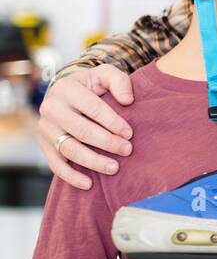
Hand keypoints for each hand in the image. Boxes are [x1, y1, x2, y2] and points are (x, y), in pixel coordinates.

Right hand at [39, 64, 134, 188]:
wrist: (66, 93)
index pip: (93, 108)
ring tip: (114, 168)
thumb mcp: (105, 74)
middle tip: (127, 150)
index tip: (130, 133)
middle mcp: (51, 108)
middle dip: (106, 142)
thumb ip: (119, 81)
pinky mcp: (44, 145)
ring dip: (92, 161)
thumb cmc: (92, 85)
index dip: (113, 122)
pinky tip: (89, 184)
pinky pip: (55, 164)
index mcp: (66, 88)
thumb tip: (127, 100)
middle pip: (81, 130)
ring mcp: (45, 128)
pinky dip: (71, 176)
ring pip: (69, 149)